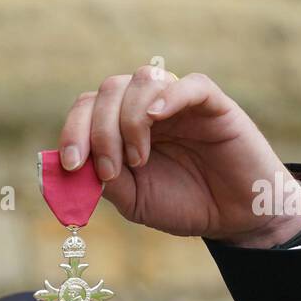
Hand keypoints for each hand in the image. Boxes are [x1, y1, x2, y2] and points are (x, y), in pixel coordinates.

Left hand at [58, 67, 300, 246]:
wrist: (233, 217)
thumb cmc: (182, 204)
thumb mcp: (133, 200)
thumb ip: (102, 181)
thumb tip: (67, 167)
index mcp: (122, 126)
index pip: (87, 107)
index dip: (73, 131)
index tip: (72, 165)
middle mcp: (147, 107)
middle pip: (108, 90)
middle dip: (98, 132)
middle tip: (109, 171)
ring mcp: (179, 102)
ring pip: (141, 82)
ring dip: (128, 122)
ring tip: (138, 161)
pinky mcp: (213, 104)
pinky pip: (190, 85)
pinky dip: (168, 96)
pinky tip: (157, 118)